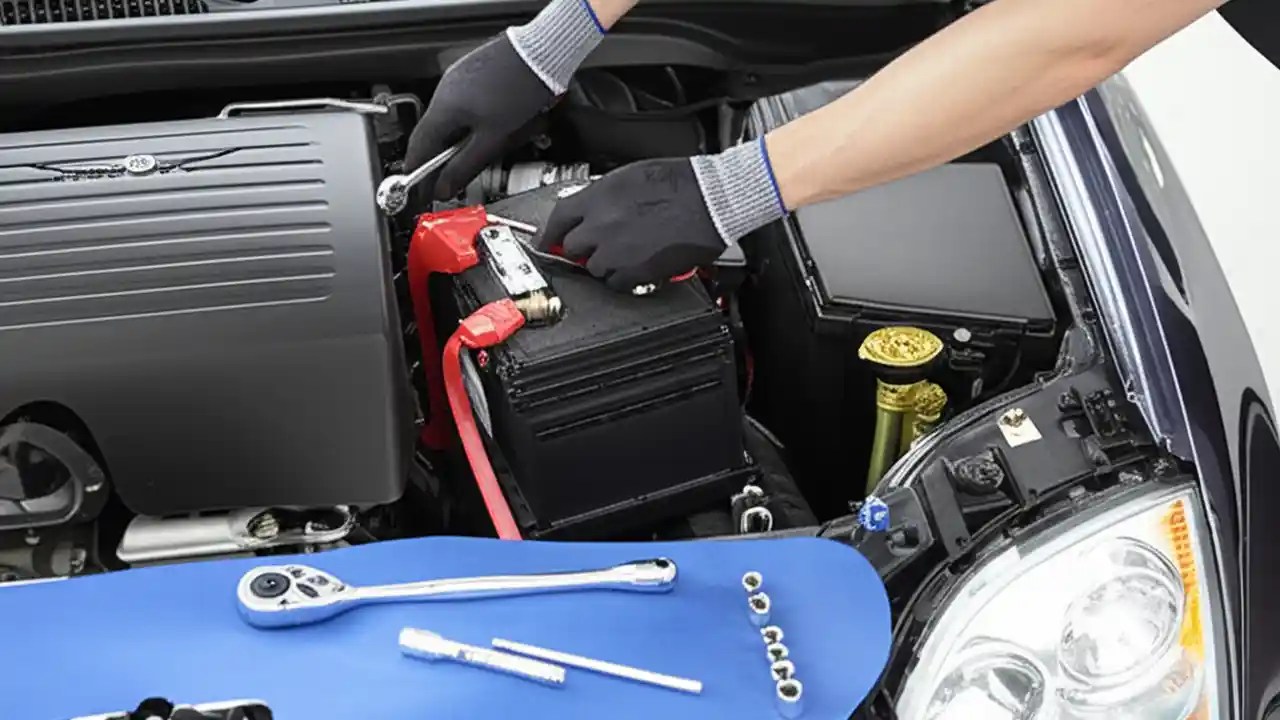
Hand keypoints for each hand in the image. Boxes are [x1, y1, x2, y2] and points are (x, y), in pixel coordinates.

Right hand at [404, 35, 553, 200]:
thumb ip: (465, 166)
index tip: (422, 192)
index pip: (419, 149)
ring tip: (474, 155)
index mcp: (443, 108)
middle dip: (440, 160)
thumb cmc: (521, 90)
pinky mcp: (473, 72)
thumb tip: (444, 188)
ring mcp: (458, 78)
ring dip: (457, 141)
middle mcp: (444, 90)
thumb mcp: (493, 140)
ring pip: (449, 120)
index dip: (418, 175)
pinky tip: (486, 129)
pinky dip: (468, 123)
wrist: (542, 53)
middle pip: (433, 135)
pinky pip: (462, 105)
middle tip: (449, 180)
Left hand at [534, 159, 728, 291]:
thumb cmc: (681, 183)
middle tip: (596, 246)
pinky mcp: (637, 271)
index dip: (550, 233)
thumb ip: (605, 196)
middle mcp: (602, 225)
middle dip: (582, 248)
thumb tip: (593, 209)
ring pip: (594, 267)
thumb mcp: (631, 176)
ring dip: (604, 262)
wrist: (712, 200)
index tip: (548, 242)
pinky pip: (616, 283)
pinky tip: (637, 265)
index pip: (559, 218)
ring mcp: (617, 251)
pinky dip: (623, 278)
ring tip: (627, 251)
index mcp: (599, 196)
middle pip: (573, 247)